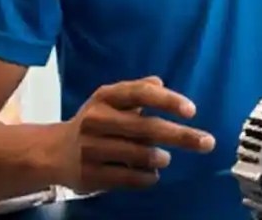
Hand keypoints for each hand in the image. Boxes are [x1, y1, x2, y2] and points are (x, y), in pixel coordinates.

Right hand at [55, 76, 215, 193]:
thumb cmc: (95, 122)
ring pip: (139, 154)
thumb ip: (138, 91)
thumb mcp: (112, 100)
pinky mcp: (90, 174)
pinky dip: (147, 177)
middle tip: (207, 142)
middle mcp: (96, 120)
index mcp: (105, 97)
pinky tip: (151, 175)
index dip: (167, 100)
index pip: (140, 93)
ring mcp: (91, 148)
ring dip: (160, 158)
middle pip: (146, 127)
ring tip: (165, 158)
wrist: (54, 152)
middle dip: (181, 136)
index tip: (192, 111)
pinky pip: (128, 178)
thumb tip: (162, 83)